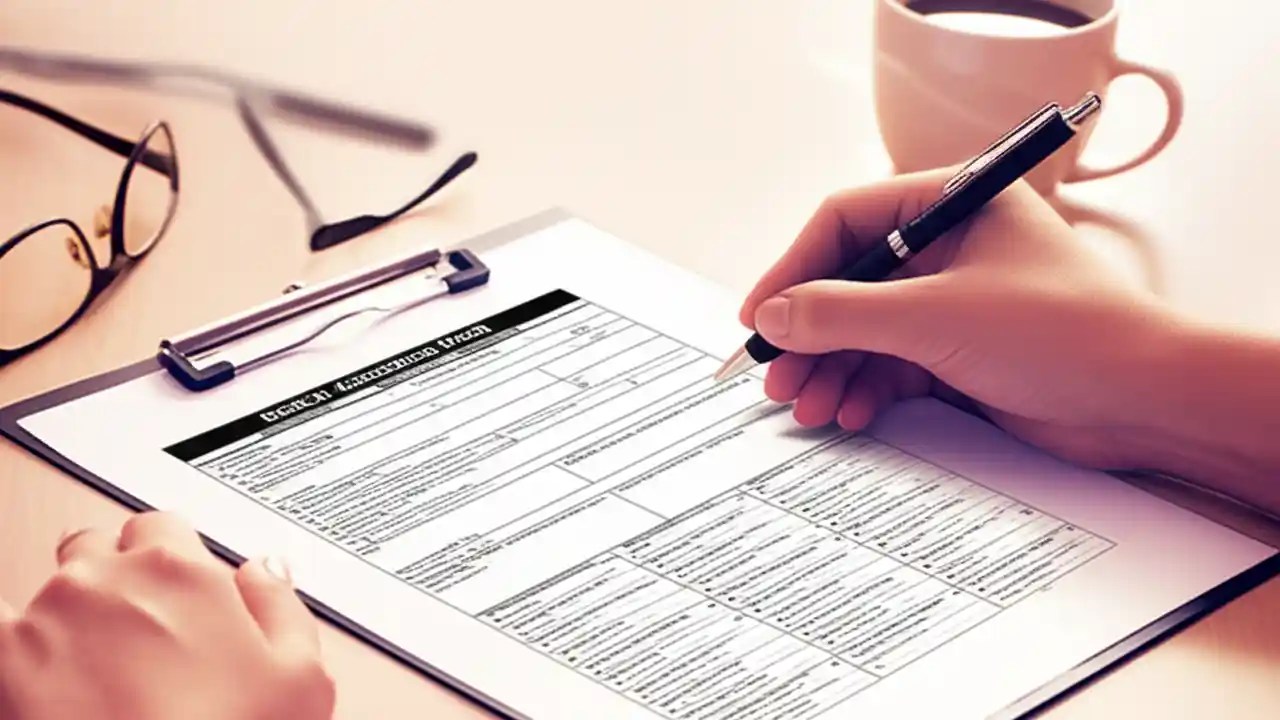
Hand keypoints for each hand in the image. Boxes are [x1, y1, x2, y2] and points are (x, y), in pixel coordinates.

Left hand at [0, 512, 334, 719]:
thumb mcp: (301, 677)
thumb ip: (281, 605)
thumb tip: (265, 570)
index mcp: (181, 571)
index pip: (162, 524)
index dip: (170, 555)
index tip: (177, 587)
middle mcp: (108, 580)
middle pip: (97, 547)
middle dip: (112, 576)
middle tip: (134, 628)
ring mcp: (48, 616)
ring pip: (49, 587)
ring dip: (67, 613)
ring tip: (93, 664)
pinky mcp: (4, 658)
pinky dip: (14, 640)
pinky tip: (38, 668)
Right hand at [740, 168, 1183, 469]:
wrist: (1144, 402)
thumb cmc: (1061, 333)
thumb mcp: (934, 317)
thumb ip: (842, 314)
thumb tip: (773, 317)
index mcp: (950, 202)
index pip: (844, 222)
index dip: (792, 269)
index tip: (758, 319)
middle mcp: (948, 244)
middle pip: (848, 282)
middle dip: (809, 334)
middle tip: (775, 378)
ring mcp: (953, 299)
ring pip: (866, 330)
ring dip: (831, 369)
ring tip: (806, 408)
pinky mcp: (960, 350)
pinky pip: (892, 364)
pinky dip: (866, 389)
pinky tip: (849, 414)